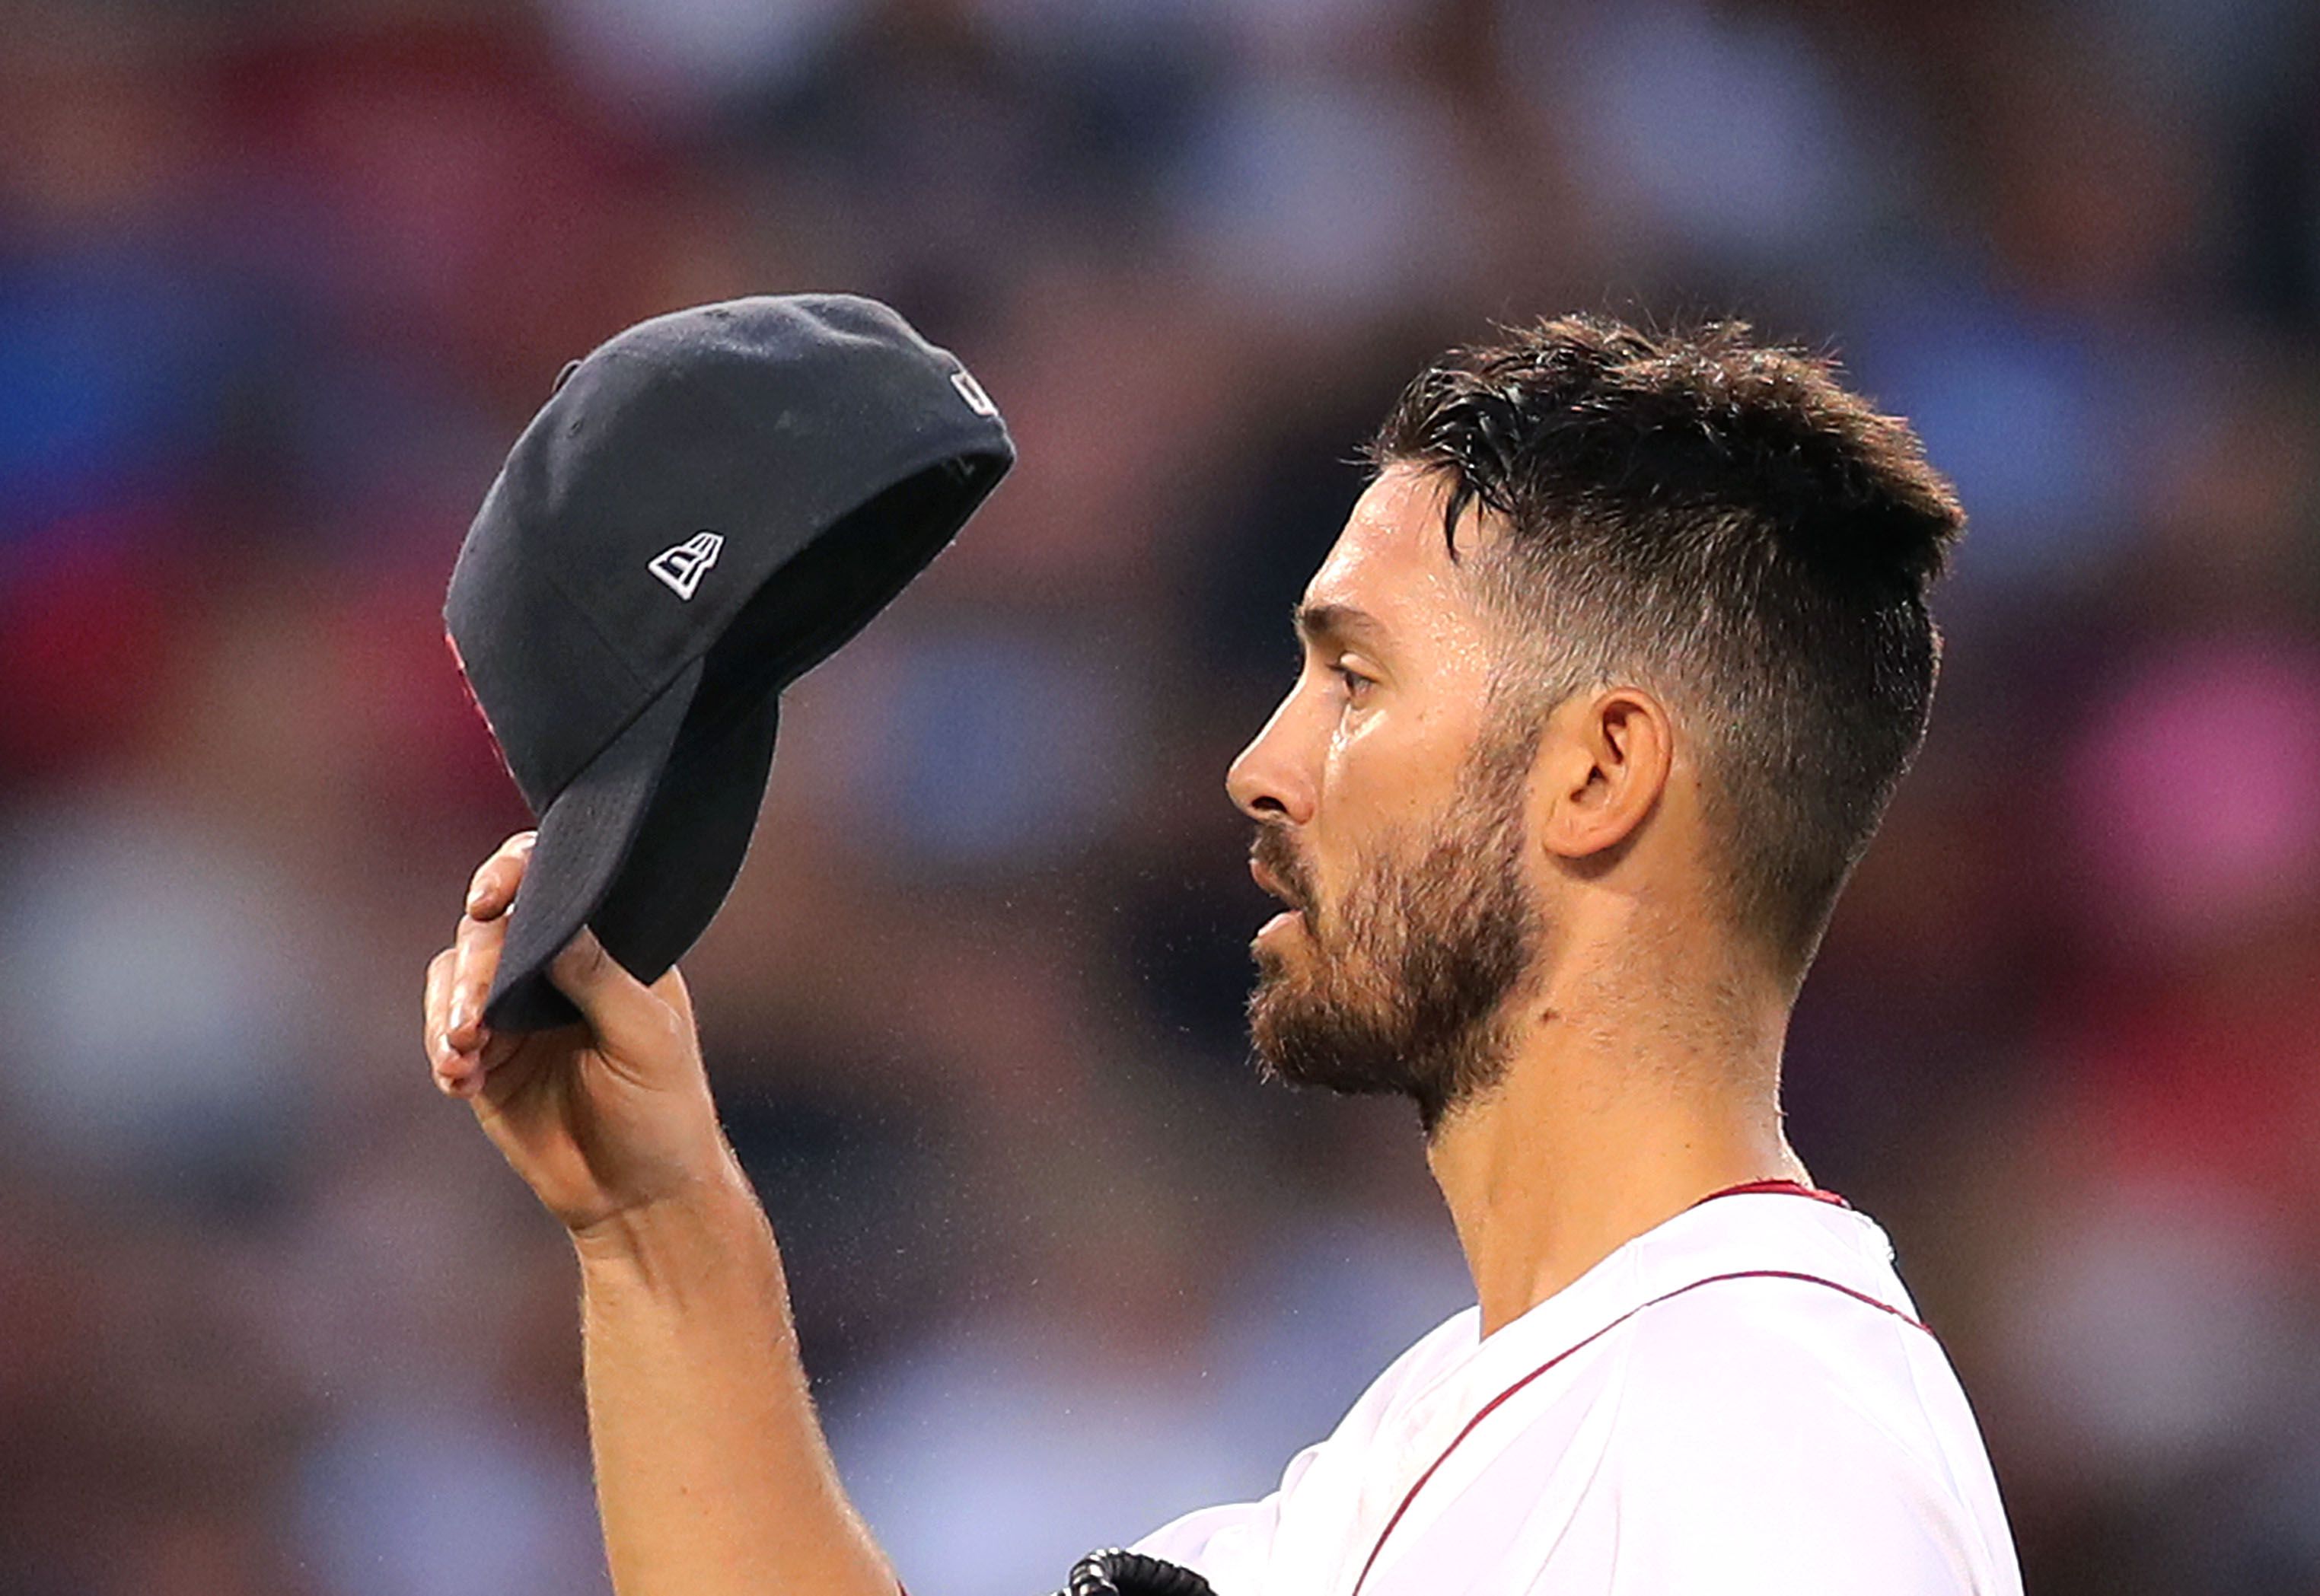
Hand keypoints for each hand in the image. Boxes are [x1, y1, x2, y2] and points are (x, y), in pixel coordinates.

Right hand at [423, 832, 737, 1238]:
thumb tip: (553, 918)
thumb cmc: (664, 1110)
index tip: (489, 899)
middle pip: (492, 929)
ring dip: (448, 1011)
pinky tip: (460, 1082)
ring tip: (463, 1054)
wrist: (639, 1196)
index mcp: (613, 945)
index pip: (557, 882)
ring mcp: (517, 1011)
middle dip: (475, 969)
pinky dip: (442, 1052)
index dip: (515, 873)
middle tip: (474, 1020)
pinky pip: (443, 1034)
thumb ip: (600, 978)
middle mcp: (561, 967)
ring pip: (455, 976)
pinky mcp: (487, 1058)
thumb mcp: (646, 1038)